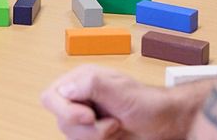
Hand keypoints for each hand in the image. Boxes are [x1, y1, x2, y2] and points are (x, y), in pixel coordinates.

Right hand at [41, 65, 199, 139]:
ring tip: (116, 128)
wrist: (166, 122)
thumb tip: (65, 90)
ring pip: (71, 136)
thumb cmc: (148, 102)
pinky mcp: (93, 135)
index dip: (64, 109)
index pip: (50, 97)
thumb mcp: (120, 90)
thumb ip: (91, 84)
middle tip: (111, 124)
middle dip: (87, 129)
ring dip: (95, 137)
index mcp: (81, 81)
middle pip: (61, 121)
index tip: (88, 116)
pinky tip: (114, 136)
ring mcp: (85, 119)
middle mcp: (79, 99)